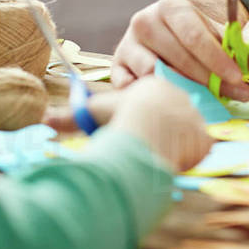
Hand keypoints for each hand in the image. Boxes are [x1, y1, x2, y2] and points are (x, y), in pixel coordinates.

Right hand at [43, 77, 212, 171]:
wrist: (146, 130)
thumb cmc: (119, 118)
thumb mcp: (91, 113)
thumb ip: (70, 117)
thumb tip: (43, 119)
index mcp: (157, 88)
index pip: (152, 108)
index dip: (139, 124)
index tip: (131, 133)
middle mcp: (182, 98)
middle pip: (170, 122)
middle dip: (157, 136)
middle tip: (142, 147)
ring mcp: (196, 118)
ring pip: (184, 138)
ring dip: (171, 148)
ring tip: (154, 155)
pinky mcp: (205, 140)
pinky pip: (197, 153)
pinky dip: (185, 160)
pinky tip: (171, 161)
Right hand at [112, 0, 248, 100]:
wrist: (160, 33)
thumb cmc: (193, 38)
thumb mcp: (216, 37)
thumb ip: (242, 49)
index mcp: (171, 8)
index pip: (195, 36)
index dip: (217, 59)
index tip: (238, 79)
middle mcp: (144, 22)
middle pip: (178, 57)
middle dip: (209, 80)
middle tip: (234, 96)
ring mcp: (127, 45)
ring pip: (154, 73)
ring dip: (182, 90)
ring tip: (205, 102)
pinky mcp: (116, 67)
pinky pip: (130, 86)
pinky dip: (150, 96)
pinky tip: (170, 103)